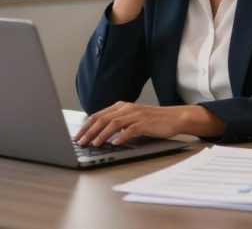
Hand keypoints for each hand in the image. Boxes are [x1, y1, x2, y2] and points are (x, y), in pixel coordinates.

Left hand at [74, 102, 224, 145]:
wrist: (174, 117)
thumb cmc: (152, 120)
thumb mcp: (132, 118)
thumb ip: (118, 122)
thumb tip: (100, 133)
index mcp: (121, 107)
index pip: (98, 115)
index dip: (86, 126)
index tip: (77, 135)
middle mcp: (126, 108)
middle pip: (103, 118)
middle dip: (89, 131)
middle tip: (80, 142)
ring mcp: (136, 115)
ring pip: (113, 123)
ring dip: (101, 134)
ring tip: (93, 144)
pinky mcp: (145, 123)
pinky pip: (130, 129)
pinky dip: (121, 136)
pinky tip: (114, 143)